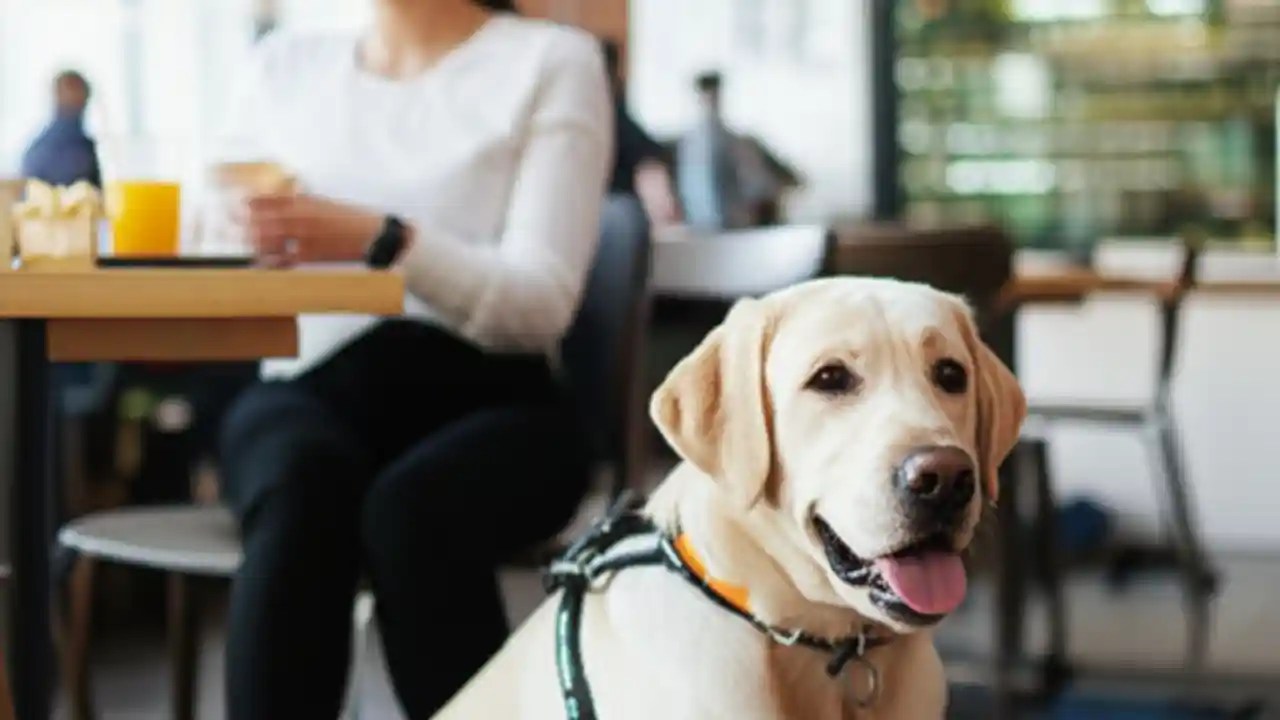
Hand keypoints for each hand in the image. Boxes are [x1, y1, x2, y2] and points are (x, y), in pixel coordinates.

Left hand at [242, 194, 383, 266]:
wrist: (372, 234)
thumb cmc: (348, 218)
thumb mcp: (322, 202)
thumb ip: (297, 200)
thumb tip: (274, 199)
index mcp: (301, 202)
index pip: (264, 201)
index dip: (244, 204)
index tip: (231, 206)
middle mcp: (299, 218)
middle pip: (259, 221)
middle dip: (239, 224)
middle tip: (225, 227)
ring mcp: (302, 238)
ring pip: (267, 241)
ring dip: (251, 243)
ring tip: (243, 245)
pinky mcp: (309, 256)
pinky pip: (282, 261)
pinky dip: (268, 263)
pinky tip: (258, 265)